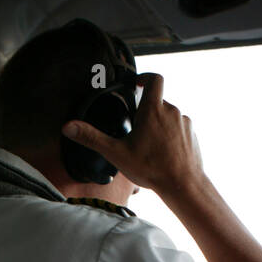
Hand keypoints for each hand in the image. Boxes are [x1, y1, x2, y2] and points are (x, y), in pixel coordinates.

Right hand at [62, 73, 204, 198]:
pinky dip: (170, 136)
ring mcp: (184, 122)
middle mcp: (171, 111)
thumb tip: (69, 127)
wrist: (183, 184)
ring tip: (148, 146)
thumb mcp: (116, 153)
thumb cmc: (151, 168)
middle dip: (145, 111)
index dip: (144, 77)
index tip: (136, 84)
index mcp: (153, 110)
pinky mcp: (191, 135)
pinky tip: (162, 153)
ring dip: (158, 125)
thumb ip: (92, 138)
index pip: (154, 79)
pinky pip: (178, 128)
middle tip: (135, 129)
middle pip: (157, 101)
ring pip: (168, 116)